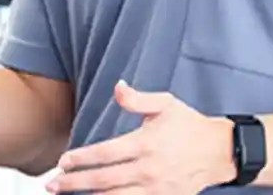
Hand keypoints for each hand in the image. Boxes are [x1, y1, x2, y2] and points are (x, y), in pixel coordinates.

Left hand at [46, 81, 234, 193]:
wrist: (220, 152)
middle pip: (104, 181)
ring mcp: (157, 189)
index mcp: (146, 144)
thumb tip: (117, 87)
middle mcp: (149, 170)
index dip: (82, 159)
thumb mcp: (165, 104)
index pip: (106, 154)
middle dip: (75, 184)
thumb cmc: (188, 125)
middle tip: (52, 185)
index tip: (62, 161)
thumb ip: (137, 99)